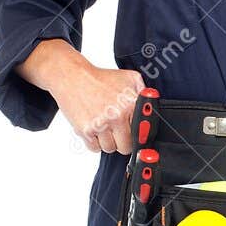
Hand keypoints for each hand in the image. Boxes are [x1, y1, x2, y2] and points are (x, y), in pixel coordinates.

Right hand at [17, 40, 143, 152]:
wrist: (72, 76)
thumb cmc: (100, 78)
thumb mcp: (129, 78)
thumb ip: (144, 93)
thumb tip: (153, 109)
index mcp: (130, 104)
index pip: (142, 134)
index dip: (138, 135)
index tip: (135, 136)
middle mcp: (116, 115)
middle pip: (126, 147)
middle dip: (122, 141)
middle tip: (117, 131)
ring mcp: (100, 124)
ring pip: (109, 149)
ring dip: (107, 141)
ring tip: (104, 127)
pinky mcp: (85, 130)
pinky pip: (94, 148)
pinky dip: (94, 142)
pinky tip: (94, 129)